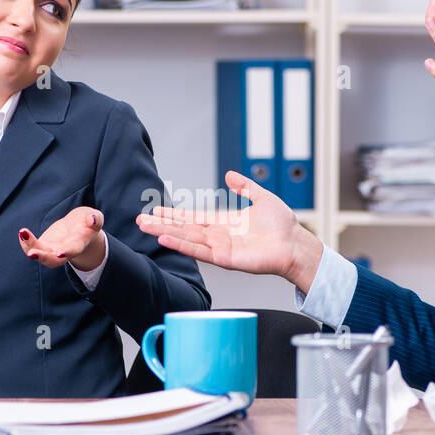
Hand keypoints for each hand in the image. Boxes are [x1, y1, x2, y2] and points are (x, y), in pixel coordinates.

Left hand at [20, 206, 104, 270]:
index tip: (60, 253)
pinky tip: (22, 232)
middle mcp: (65, 251)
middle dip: (43, 258)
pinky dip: (26, 242)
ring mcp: (53, 250)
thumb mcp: (95, 217)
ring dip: (30, 248)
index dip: (68, 251)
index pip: (74, 250)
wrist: (80, 228)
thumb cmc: (88, 222)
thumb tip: (93, 219)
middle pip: (53, 261)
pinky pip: (33, 247)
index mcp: (79, 244)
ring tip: (23, 232)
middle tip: (32, 254)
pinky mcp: (44, 245)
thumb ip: (95, 219)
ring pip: (41, 255)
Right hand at [135, 170, 324, 291]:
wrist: (294, 243)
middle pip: (184, 228)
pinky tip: (166, 239)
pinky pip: (199, 251)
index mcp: (224, 223)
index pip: (193, 217)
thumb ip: (245, 186)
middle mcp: (218, 236)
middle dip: (162, 224)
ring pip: (187, 238)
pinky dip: (182, 245)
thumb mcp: (261, 197)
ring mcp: (219, 248)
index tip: (156, 210)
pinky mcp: (224, 258)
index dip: (174, 213)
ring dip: (165, 233)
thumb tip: (230, 175)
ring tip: (146, 227)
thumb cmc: (282, 226)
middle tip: (140, 220)